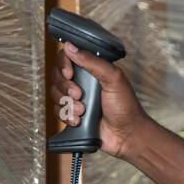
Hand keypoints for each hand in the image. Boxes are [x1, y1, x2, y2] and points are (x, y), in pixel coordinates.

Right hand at [50, 41, 150, 160]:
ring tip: (82, 110)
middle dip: (65, 88)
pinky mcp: (74, 114)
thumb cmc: (126, 107)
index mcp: (92, 69)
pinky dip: (66, 116)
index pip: (67, 58)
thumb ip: (93, 62)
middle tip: (79, 95)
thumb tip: (70, 46)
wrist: (127, 136)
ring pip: (55, 94)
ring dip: (67, 104)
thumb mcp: (114, 79)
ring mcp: (77, 99)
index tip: (69, 74)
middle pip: (57, 76)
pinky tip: (79, 121)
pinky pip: (58, 111)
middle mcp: (83, 82)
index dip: (63, 65)